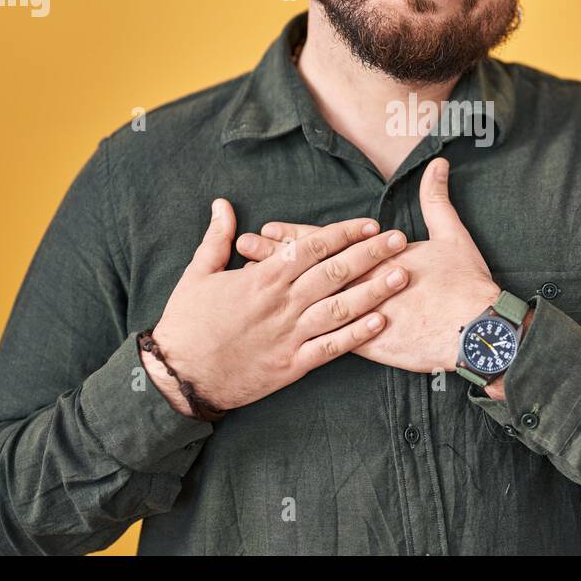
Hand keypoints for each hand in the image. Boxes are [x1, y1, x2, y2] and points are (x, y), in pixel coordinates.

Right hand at [145, 201, 412, 414]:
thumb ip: (217, 238)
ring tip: (401, 276)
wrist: (179, 377)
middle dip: (370, 254)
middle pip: (334, 272)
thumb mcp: (197, 273)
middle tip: (400, 241)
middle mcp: (281, 304)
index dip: (344, 234)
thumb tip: (222, 204)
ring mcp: (289, 335)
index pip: (311, 248)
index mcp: (262, 278)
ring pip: (339, 308)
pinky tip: (381, 322)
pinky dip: (357, 335)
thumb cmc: (187, 323)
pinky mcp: (291, 365)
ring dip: (373, 291)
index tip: (370, 224)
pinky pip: (330, 348)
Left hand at [235, 157, 499, 374]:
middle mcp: (363, 286)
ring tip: (248, 290)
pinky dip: (299, 331)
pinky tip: (277, 331)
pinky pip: (326, 338)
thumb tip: (437, 164)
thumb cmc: (466, 286)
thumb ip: (438, 200)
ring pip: (309, 305)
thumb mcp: (452, 236)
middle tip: (241, 251)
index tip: (267, 228)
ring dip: (278, 296)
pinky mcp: (368, 346)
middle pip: (308, 271)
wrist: (477, 333)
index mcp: (377, 257)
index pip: (326, 242)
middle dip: (272, 261)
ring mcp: (362, 316)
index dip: (295, 236)